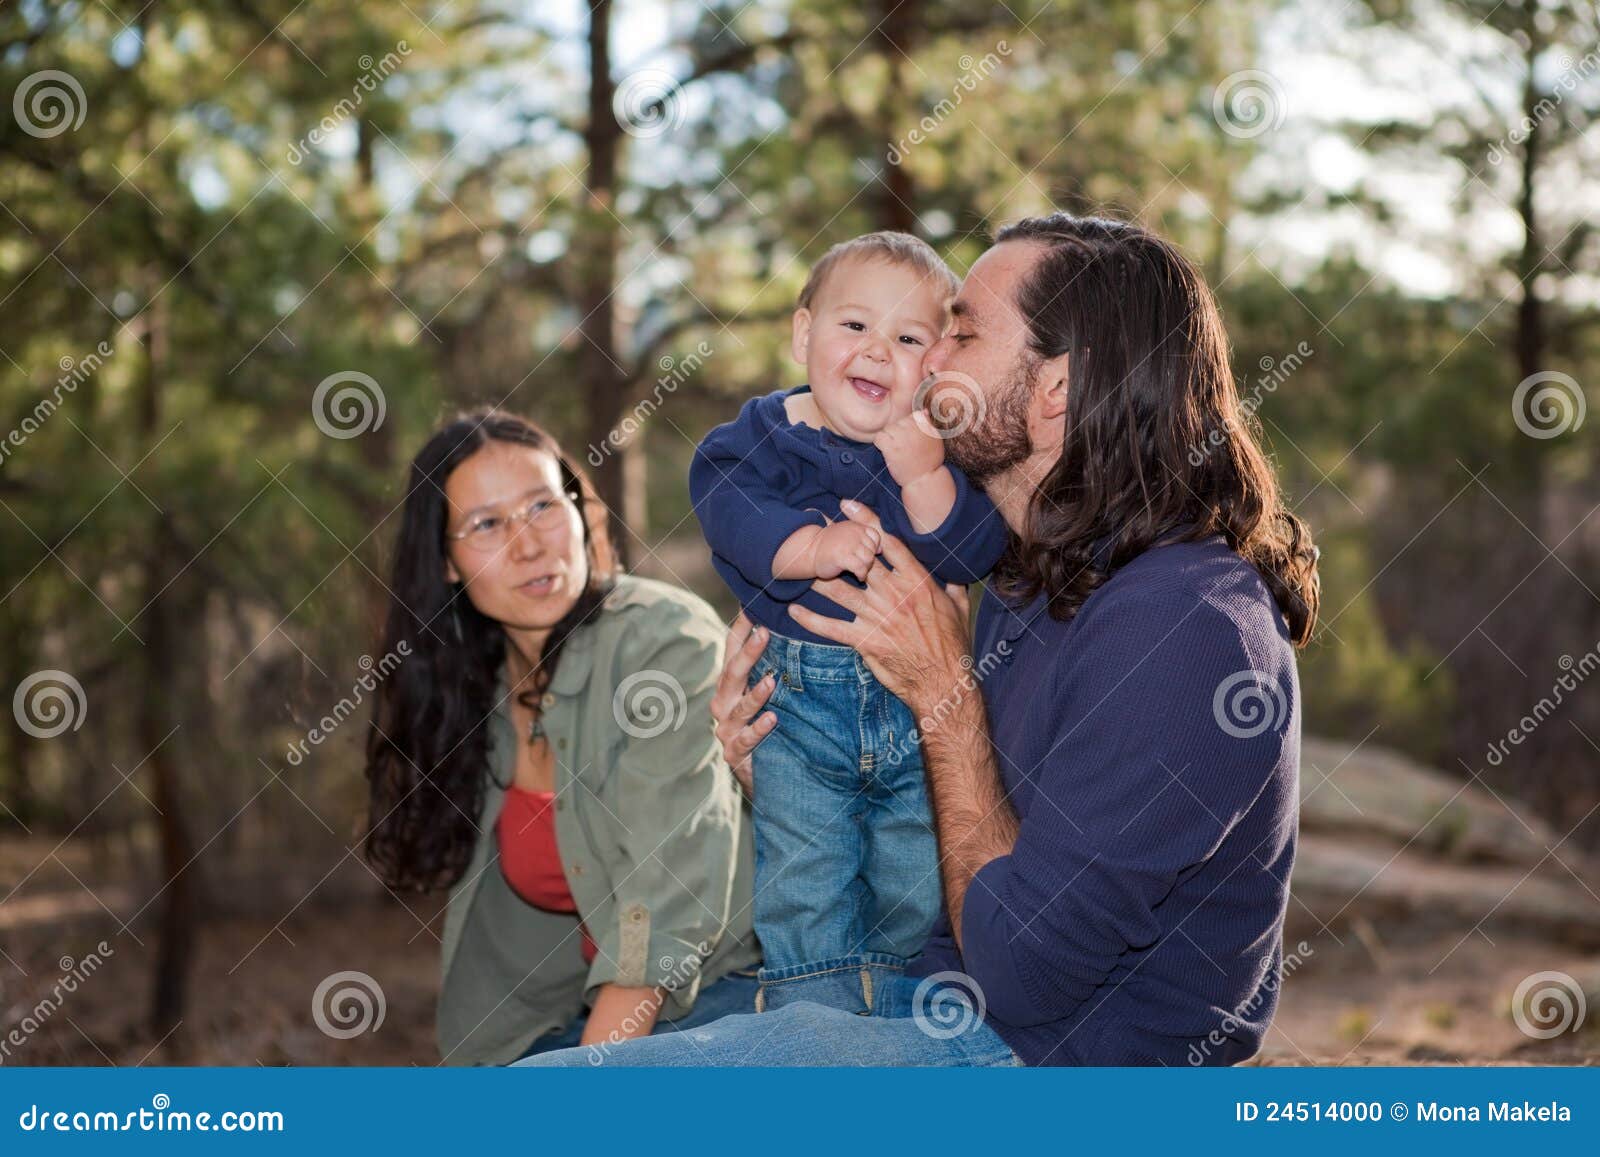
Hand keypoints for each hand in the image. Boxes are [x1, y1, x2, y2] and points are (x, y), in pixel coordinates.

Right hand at [708, 615, 776, 795]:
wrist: (761, 773)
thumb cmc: (765, 725)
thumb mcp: (764, 694)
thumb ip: (769, 667)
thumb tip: (786, 628)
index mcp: (729, 686)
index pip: (730, 652)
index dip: (740, 631)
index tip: (752, 608)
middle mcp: (722, 704)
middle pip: (732, 674)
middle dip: (748, 653)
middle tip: (764, 632)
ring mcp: (726, 729)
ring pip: (738, 708)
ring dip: (755, 693)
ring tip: (771, 681)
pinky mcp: (734, 753)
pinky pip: (746, 739)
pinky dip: (759, 729)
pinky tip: (773, 720)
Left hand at [788, 500, 972, 716]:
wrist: (944, 681)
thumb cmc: (955, 645)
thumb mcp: (960, 608)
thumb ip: (953, 584)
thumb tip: (954, 571)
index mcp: (917, 580)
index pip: (888, 542)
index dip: (866, 521)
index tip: (848, 506)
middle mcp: (893, 594)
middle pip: (857, 559)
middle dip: (835, 542)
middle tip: (815, 527)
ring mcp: (876, 617)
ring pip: (838, 589)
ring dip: (817, 576)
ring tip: (797, 563)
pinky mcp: (864, 640)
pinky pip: (831, 627)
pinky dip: (810, 619)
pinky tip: (794, 611)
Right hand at [810, 519, 880, 581]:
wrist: (807, 552)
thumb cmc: (828, 547)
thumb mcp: (846, 536)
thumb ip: (863, 539)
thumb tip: (880, 549)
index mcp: (854, 526)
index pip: (876, 536)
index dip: (874, 547)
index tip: (865, 555)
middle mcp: (853, 532)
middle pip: (872, 549)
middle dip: (869, 559)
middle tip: (861, 566)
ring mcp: (848, 543)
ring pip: (868, 559)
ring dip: (866, 568)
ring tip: (860, 571)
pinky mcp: (842, 556)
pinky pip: (860, 568)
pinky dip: (861, 574)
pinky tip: (858, 577)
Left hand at [873, 409, 944, 486]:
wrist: (925, 480)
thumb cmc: (930, 462)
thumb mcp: (935, 440)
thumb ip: (928, 425)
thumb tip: (924, 411)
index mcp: (925, 425)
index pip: (911, 417)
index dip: (909, 430)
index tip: (913, 442)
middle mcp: (913, 428)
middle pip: (897, 423)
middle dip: (899, 434)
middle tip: (906, 449)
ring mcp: (901, 437)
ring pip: (887, 430)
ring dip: (890, 440)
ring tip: (899, 452)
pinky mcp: (891, 447)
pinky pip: (879, 438)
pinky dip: (880, 445)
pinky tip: (889, 453)